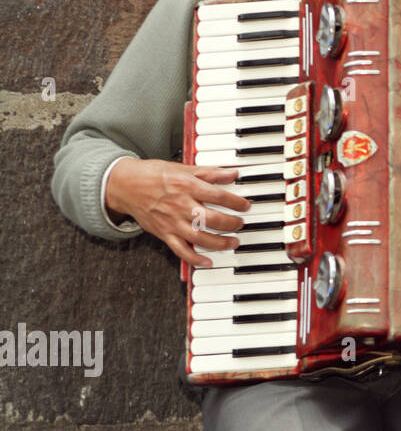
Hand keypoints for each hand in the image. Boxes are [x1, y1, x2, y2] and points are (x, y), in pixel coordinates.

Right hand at [105, 158, 249, 267]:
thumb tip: (233, 173)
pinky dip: (194, 259)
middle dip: (231, 224)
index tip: (246, 205)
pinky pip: (180, 250)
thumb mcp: (183, 168)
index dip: (236, 202)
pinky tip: (207, 262)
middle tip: (240, 224)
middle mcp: (180, 205)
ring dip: (219, 243)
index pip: (218, 196)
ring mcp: (172, 222)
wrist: (125, 185)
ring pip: (199, 237)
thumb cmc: (154, 175)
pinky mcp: (164, 234)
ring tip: (233, 242)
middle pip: (211, 219)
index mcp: (187, 186)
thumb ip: (210, 173)